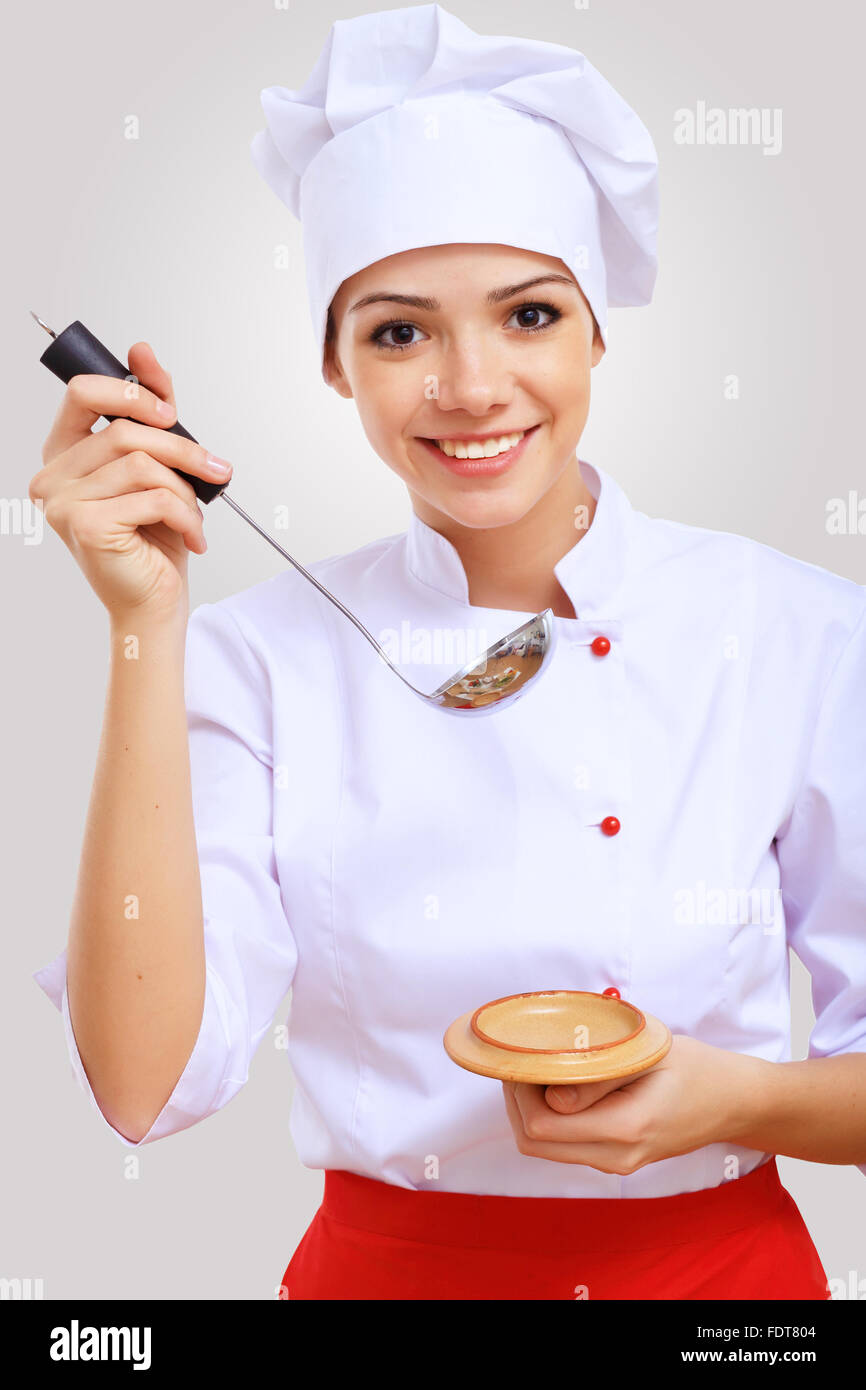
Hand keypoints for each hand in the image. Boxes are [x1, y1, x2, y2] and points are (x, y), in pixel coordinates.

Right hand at [29, 342, 232, 624]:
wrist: (154, 602)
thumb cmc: (154, 540)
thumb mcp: (158, 467)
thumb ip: (151, 412)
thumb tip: (142, 351)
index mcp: (64, 454)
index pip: (82, 392)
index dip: (131, 392)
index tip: (170, 410)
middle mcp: (52, 476)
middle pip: (123, 430)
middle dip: (182, 449)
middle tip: (216, 470)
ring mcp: (62, 502)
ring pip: (141, 464)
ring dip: (186, 490)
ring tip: (198, 516)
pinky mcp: (85, 526)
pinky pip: (152, 498)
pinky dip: (186, 516)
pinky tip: (193, 536)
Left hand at [502, 1034, 760, 1173]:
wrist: (733, 1101)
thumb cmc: (695, 1068)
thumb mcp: (648, 1056)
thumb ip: (598, 1076)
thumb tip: (550, 1095)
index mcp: (626, 1128)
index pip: (542, 1126)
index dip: (520, 1091)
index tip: (522, 1056)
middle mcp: (617, 1157)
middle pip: (534, 1145)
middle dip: (517, 1102)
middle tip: (523, 1060)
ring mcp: (616, 1164)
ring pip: (546, 1150)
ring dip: (531, 1110)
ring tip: (540, 1068)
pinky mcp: (615, 1160)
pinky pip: (565, 1147)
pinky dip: (550, 1119)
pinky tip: (559, 1084)